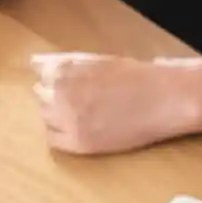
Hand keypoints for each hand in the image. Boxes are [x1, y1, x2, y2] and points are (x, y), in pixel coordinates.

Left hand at [30, 53, 201, 154]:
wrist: (165, 100)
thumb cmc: (139, 76)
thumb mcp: (99, 61)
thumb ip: (68, 65)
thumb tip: (36, 65)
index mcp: (66, 68)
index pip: (39, 71)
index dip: (52, 76)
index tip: (63, 79)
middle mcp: (61, 92)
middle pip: (40, 94)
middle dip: (54, 94)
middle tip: (79, 97)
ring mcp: (69, 118)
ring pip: (45, 117)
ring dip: (57, 114)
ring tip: (82, 113)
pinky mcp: (80, 142)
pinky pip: (54, 139)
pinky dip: (61, 134)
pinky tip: (79, 129)